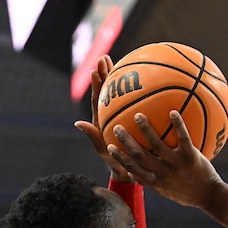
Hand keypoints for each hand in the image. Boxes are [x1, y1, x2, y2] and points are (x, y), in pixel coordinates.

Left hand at [73, 55, 131, 182]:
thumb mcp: (103, 149)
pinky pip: (138, 103)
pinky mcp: (135, 118)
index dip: (95, 84)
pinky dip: (141, 92)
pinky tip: (150, 81)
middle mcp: (111, 113)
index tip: (94, 70)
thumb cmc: (115, 161)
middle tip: (104, 57)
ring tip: (122, 61)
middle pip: (107, 89)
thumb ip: (92, 136)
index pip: (97, 98)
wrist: (129, 169)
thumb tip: (77, 122)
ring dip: (120, 76)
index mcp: (101, 119)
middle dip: (104, 72)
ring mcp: (124, 115)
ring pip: (121, 93)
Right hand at [108, 111, 223, 209]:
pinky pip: (183, 138)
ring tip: (138, 115)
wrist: (209, 196)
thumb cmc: (188, 193)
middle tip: (118, 127)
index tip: (109, 146)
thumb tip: (136, 174)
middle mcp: (162, 173)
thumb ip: (152, 181)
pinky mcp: (191, 157)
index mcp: (154, 181)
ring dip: (145, 129)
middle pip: (139, 155)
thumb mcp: (166, 191)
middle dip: (126, 140)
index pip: (132, 169)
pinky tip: (172, 111)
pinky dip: (177, 124)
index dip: (119, 158)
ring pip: (156, 144)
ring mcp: (176, 165)